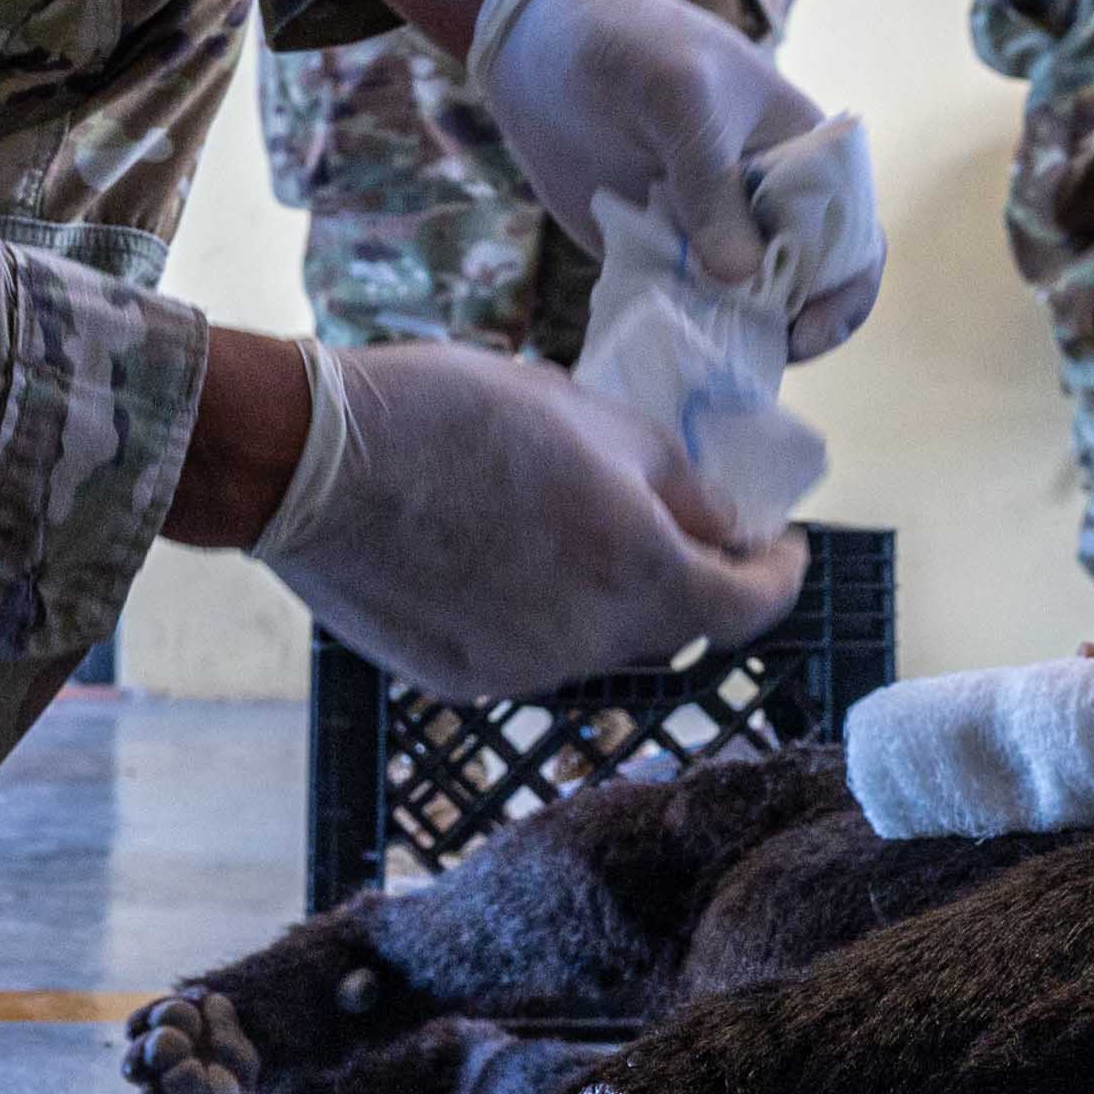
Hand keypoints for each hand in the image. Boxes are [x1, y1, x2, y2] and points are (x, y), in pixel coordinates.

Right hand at [257, 337, 808, 696]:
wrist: (313, 462)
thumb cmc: (457, 414)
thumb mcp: (592, 416)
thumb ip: (675, 482)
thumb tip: (721, 523)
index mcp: (641, 574)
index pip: (751, 608)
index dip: (779, 575)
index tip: (780, 543)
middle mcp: (590, 644)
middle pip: (673, 623)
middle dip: (687, 572)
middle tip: (669, 516)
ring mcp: (522, 672)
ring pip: (596, 638)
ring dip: (606, 590)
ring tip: (556, 516)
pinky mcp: (459, 679)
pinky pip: (528, 650)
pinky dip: (536, 609)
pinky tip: (489, 549)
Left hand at [470, 0, 876, 335]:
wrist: (538, 41)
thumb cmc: (632, 46)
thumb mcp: (680, 98)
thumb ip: (711, 183)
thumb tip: (741, 278)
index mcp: (802, 159)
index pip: (853, 239)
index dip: (845, 292)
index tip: (805, 328)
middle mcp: (763, 204)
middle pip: (800, 289)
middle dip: (783, 328)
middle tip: (743, 350)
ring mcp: (707, 232)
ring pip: (738, 308)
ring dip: (726, 336)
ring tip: (696, 354)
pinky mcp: (652, 252)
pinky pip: (676, 306)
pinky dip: (672, 330)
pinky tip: (653, 341)